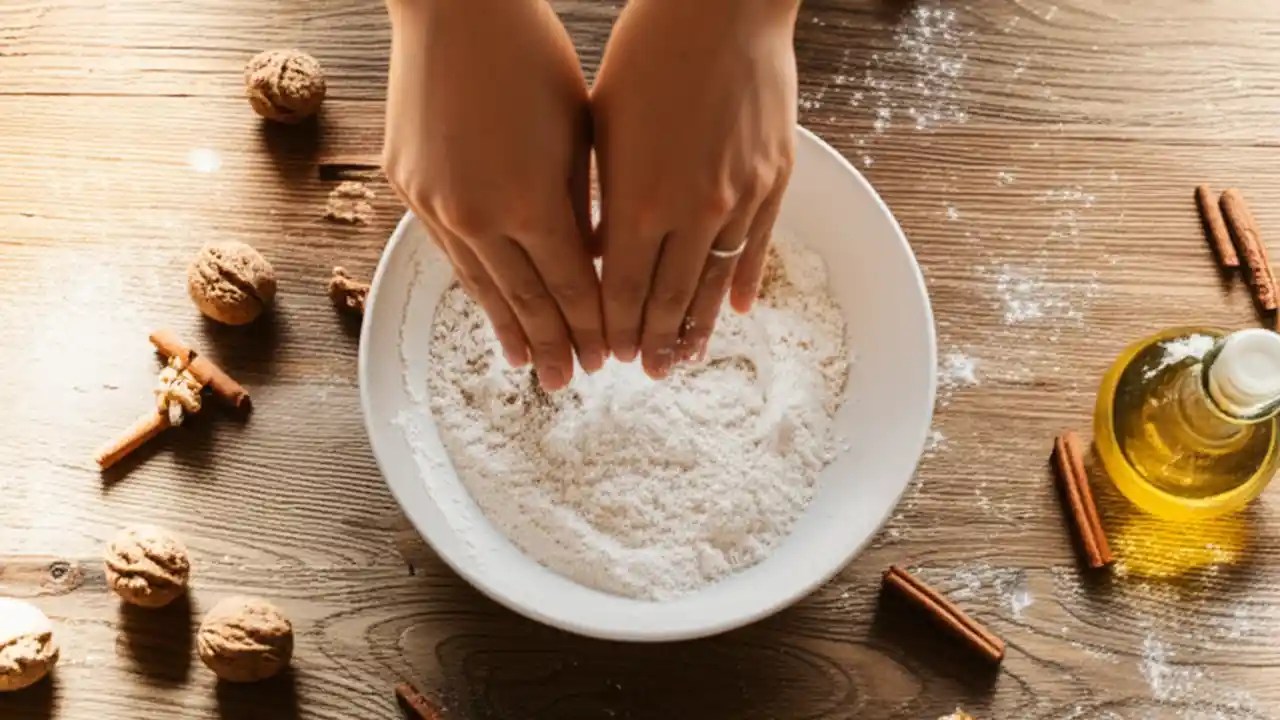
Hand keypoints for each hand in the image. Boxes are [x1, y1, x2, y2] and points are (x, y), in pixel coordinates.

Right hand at [383, 0, 604, 389]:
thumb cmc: (530, 56)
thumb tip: (590, 260)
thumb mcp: (576, 132)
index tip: (608, 357)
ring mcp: (436, 204)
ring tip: (528, 363)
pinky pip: (448, 251)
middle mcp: (478, 215)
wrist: (451, 7)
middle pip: (525, 299)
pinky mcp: (408, 188)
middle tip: (569, 382)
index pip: (570, 285)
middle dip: (553, 344)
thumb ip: (582, 207)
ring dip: (509, 328)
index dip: (590, 326)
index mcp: (531, 201)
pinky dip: (474, 285)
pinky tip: (487, 306)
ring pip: (481, 284)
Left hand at [591, 0, 798, 378]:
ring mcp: (738, 198)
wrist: (722, 6)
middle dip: (652, 340)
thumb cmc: (648, 55)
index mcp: (637, 199)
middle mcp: (690, 210)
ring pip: (714, 282)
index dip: (614, 326)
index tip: (609, 353)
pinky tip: (732, 311)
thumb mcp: (603, 128)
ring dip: (697, 326)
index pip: (622, 287)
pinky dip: (740, 282)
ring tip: (686, 358)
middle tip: (647, 372)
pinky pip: (756, 247)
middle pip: (668, 297)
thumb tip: (600, 253)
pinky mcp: (774, 180)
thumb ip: (601, 199)